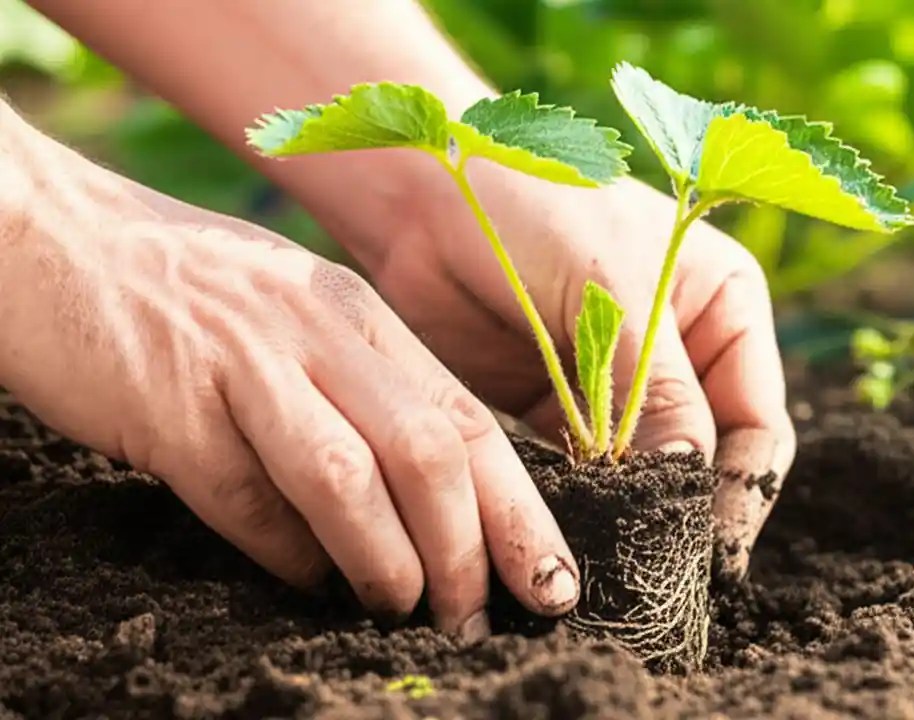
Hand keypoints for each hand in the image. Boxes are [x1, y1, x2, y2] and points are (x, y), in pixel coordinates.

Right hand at [0, 129, 580, 637]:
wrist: (45, 234)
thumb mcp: (295, 315)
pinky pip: (249, 503)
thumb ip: (361, 394)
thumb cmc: (185, 291)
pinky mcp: (171, 409)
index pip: (470, 421)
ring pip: (352, 480)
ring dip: (389, 564)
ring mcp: (244, 366)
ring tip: (403, 609)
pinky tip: (304, 581)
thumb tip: (422, 507)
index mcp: (361, 313)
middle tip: (477, 619)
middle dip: (470, 552)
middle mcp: (318, 332)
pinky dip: (289, 557)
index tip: (551, 582)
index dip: (521, 512)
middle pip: (431, 453)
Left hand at [371, 165, 796, 577]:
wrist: (425, 191)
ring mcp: (620, 387)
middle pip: (708, 458)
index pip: (758, 422)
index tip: (718, 553)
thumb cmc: (536, 207)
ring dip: (633, 518)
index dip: (743, 491)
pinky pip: (586, 476)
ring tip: (620, 568)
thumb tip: (686, 493)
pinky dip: (583, 509)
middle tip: (665, 573)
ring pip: (646, 475)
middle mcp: (683, 353)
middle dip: (689, 513)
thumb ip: (657, 394)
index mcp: (725, 309)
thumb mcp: (613, 293)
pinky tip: (573, 541)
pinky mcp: (559, 410)